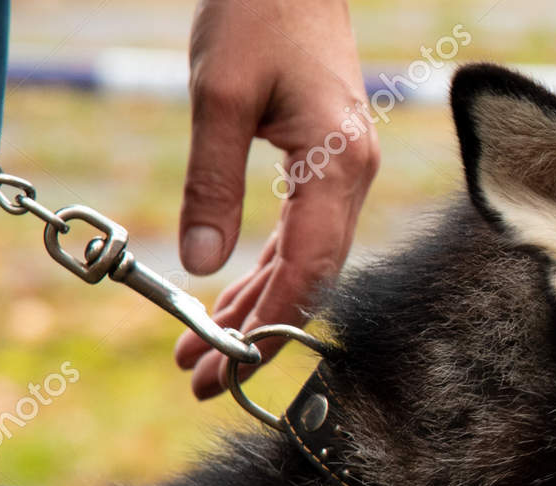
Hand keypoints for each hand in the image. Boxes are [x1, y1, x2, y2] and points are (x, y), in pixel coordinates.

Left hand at [173, 0, 378, 397]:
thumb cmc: (258, 14)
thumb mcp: (217, 95)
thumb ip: (210, 184)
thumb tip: (204, 266)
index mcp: (338, 165)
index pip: (311, 266)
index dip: (275, 321)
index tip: (235, 363)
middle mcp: (351, 179)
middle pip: (310, 278)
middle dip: (259, 332)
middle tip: (206, 379)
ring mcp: (342, 175)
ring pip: (302, 263)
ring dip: (256, 309)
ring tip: (204, 352)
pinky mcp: (324, 165)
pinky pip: (298, 236)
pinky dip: (265, 272)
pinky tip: (232, 303)